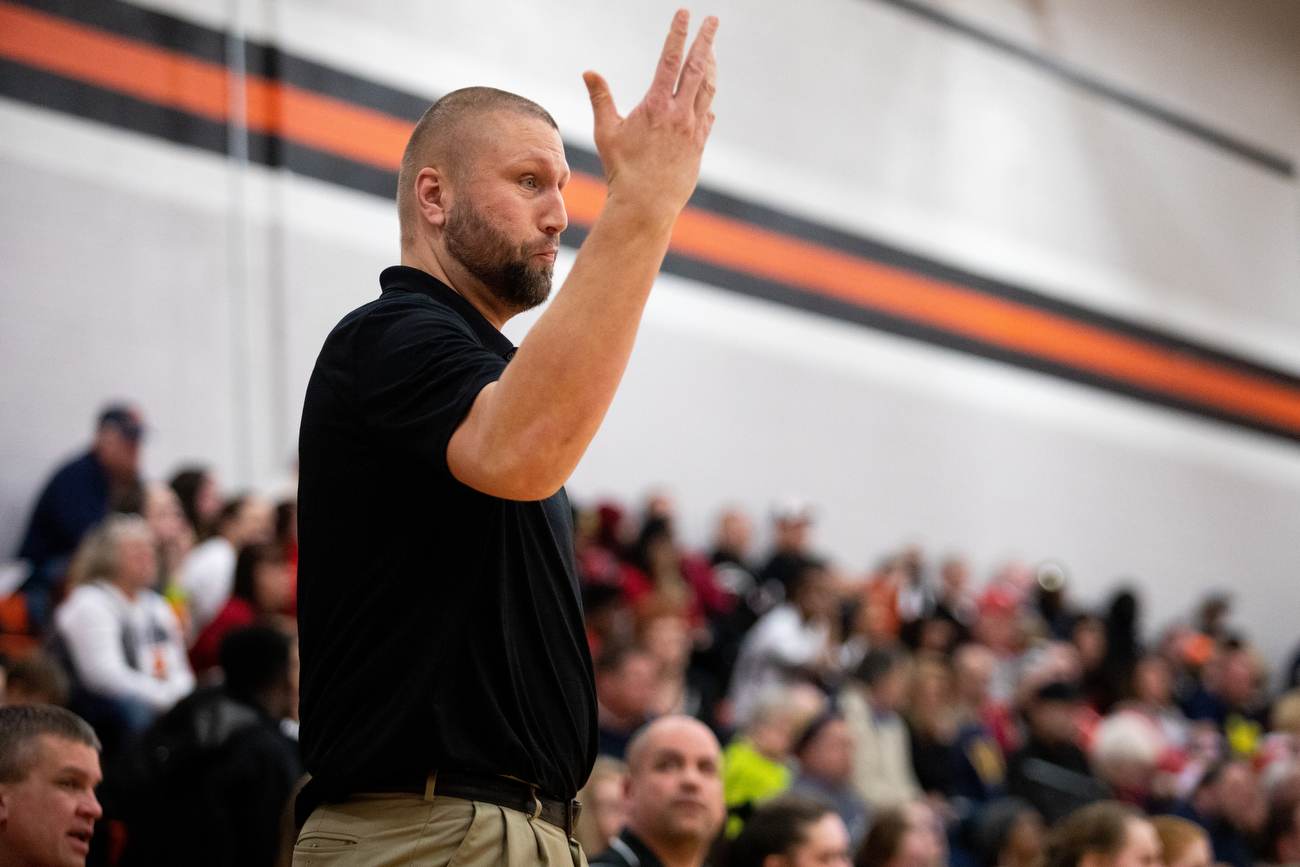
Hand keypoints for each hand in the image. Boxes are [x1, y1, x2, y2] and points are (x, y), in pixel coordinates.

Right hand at [583, 9, 717, 217]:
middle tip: (713, 20)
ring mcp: (693, 129)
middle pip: (698, 67)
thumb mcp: (606, 131)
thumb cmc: (622, 169)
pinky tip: (706, 94)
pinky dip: (707, 100)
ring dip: (711, 65)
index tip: (685, 13)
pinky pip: (707, 115)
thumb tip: (589, 72)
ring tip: (712, 50)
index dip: (678, 33)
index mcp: (657, 105)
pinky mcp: (699, 146)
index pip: (670, 59)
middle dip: (706, 40)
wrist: (646, 204)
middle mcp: (679, 113)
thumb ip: (600, 98)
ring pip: (707, 89)